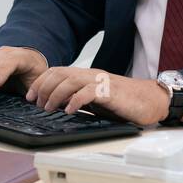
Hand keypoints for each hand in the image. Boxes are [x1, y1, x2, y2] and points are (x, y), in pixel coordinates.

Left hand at [25, 67, 171, 125]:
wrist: (151, 100)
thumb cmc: (125, 102)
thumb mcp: (97, 100)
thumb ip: (80, 99)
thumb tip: (60, 106)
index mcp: (87, 76)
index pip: (58, 72)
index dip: (41, 82)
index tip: (30, 96)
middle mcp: (91, 75)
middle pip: (60, 74)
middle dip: (43, 88)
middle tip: (36, 103)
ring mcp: (101, 81)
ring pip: (71, 81)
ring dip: (55, 94)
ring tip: (48, 107)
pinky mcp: (110, 91)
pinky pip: (89, 92)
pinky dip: (76, 100)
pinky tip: (70, 110)